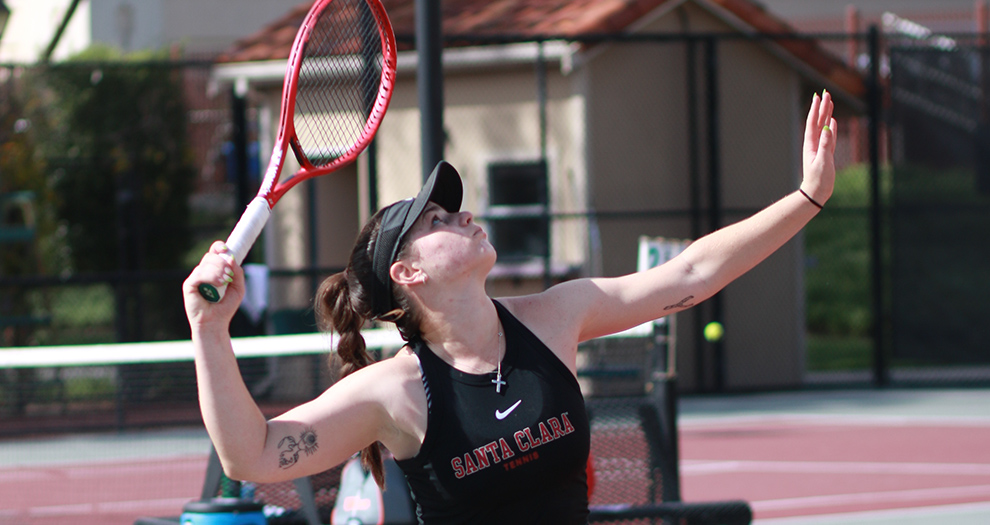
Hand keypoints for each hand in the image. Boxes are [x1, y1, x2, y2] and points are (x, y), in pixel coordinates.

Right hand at [183, 241, 244, 328]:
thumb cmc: (225, 307)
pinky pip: (199, 274)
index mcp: (213, 271)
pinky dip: (210, 276)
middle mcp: (202, 272)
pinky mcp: (188, 285)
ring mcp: (195, 278)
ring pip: (206, 264)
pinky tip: (219, 283)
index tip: (226, 249)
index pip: (213, 252)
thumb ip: (237, 272)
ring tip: (225, 282)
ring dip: (218, 270)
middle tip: (229, 275)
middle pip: (211, 256)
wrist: (215, 323)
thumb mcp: (238, 288)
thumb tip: (231, 257)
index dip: (218, 247)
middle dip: (222, 262)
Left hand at [801, 90, 836, 205]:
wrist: (817, 193)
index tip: (818, 97)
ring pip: (824, 127)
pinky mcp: (827, 153)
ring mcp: (821, 148)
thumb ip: (826, 144)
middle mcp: (814, 144)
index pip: (813, 123)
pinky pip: (830, 136)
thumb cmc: (819, 179)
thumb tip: (828, 126)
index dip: (816, 109)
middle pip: (818, 122)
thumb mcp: (824, 161)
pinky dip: (832, 127)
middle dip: (822, 107)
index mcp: (811, 145)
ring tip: (829, 102)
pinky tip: (833, 121)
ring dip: (826, 115)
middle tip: (826, 93)